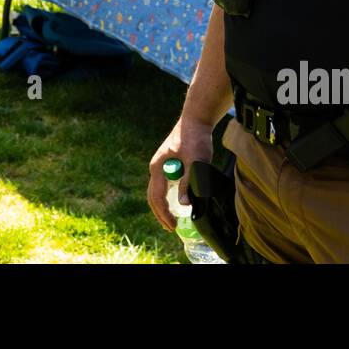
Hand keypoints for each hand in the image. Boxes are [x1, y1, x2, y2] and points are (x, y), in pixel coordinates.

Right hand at [147, 115, 214, 231]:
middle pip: (153, 196)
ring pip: (157, 191)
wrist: (195, 120)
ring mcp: (161, 166)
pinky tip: (174, 203)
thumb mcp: (195, 161)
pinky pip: (164, 185)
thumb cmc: (195, 138)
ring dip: (162, 206)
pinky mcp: (168, 164)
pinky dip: (166, 197)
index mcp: (158, 168)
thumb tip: (183, 205)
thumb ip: (188, 182)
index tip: (173, 226)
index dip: (164, 214)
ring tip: (170, 220)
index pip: (157, 197)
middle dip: (160, 214)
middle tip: (170, 228)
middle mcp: (156, 168)